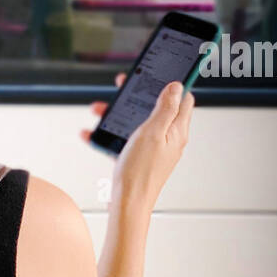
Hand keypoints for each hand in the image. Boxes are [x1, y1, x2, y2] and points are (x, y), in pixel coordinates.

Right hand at [81, 72, 194, 211]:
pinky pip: (124, 139)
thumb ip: (166, 108)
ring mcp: (153, 148)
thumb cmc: (141, 171)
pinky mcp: (139, 157)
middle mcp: (168, 138)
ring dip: (118, 113)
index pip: (183, 99)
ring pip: (136, 122)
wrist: (128, 203)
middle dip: (137, 95)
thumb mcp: (154, 132)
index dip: (173, 84)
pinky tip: (92, 133)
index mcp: (177, 130)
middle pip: (156, 107)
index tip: (161, 73)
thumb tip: (177, 86)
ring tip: (99, 110)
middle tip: (124, 85)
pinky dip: (109, 134)